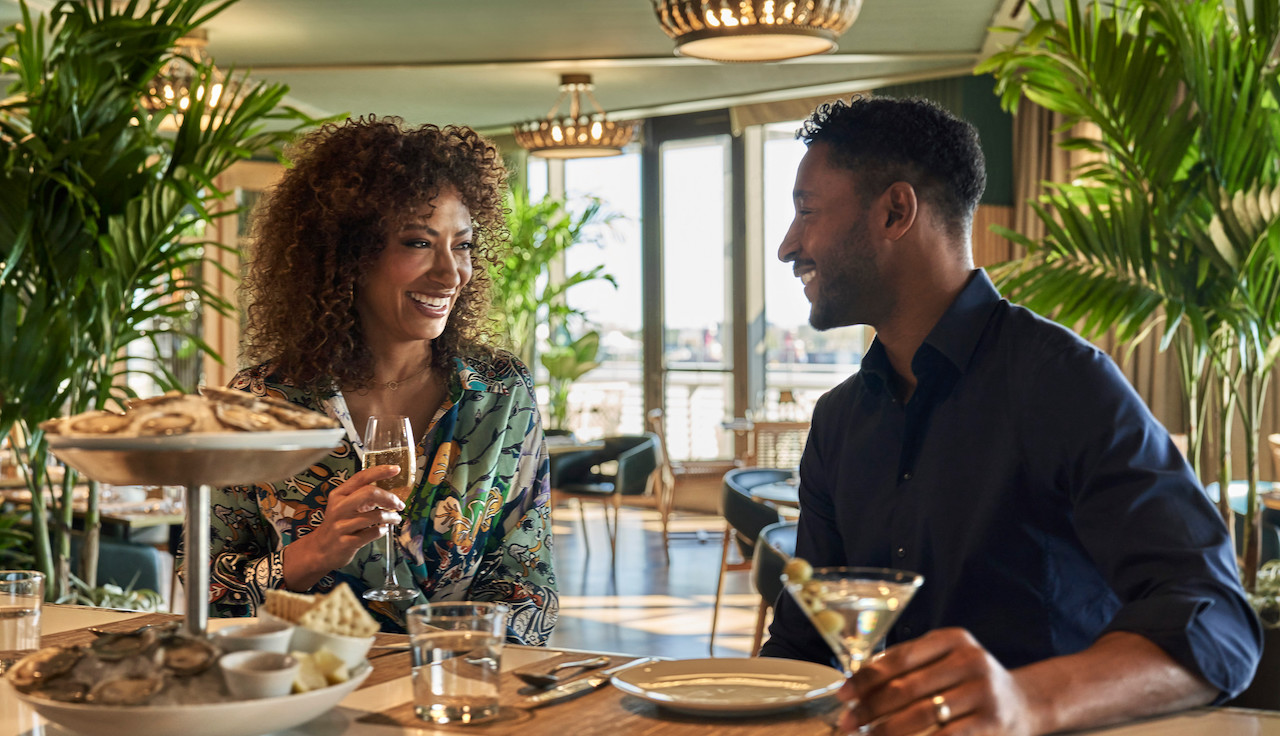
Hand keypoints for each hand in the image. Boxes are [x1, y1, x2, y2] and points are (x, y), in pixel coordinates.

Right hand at [281, 464, 405, 589]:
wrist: (320, 550)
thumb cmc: (337, 524)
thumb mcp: (344, 506)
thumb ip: (362, 497)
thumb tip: (388, 493)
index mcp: (339, 495)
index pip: (361, 477)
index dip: (380, 471)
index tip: (396, 469)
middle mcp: (339, 508)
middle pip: (369, 493)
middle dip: (390, 498)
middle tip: (400, 504)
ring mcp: (342, 526)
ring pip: (375, 516)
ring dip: (391, 517)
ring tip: (396, 519)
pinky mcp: (347, 542)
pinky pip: (373, 533)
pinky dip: (383, 530)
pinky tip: (383, 530)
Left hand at [838, 628, 1037, 735]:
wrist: (1026, 703)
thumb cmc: (970, 682)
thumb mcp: (946, 660)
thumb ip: (909, 665)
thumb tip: (858, 685)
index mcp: (953, 640)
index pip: (900, 656)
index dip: (867, 677)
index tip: (843, 695)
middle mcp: (970, 660)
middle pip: (907, 686)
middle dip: (870, 708)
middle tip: (846, 723)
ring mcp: (983, 692)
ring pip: (923, 714)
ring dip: (888, 730)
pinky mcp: (992, 723)